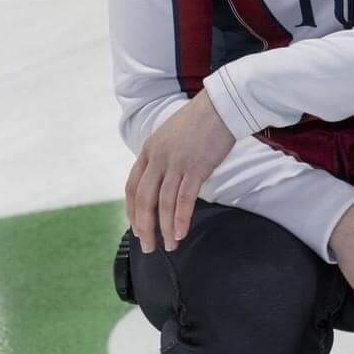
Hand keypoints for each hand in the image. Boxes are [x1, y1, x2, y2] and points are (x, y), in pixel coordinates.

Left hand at [125, 93, 236, 252]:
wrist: (221, 107)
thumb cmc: (201, 122)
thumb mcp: (171, 137)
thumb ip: (163, 157)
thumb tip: (164, 179)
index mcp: (149, 151)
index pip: (132, 187)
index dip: (132, 210)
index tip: (136, 227)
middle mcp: (158, 158)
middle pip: (143, 199)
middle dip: (144, 226)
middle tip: (147, 246)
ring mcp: (176, 163)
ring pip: (164, 203)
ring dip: (165, 228)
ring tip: (168, 245)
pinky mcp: (196, 168)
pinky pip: (184, 199)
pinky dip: (181, 218)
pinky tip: (181, 232)